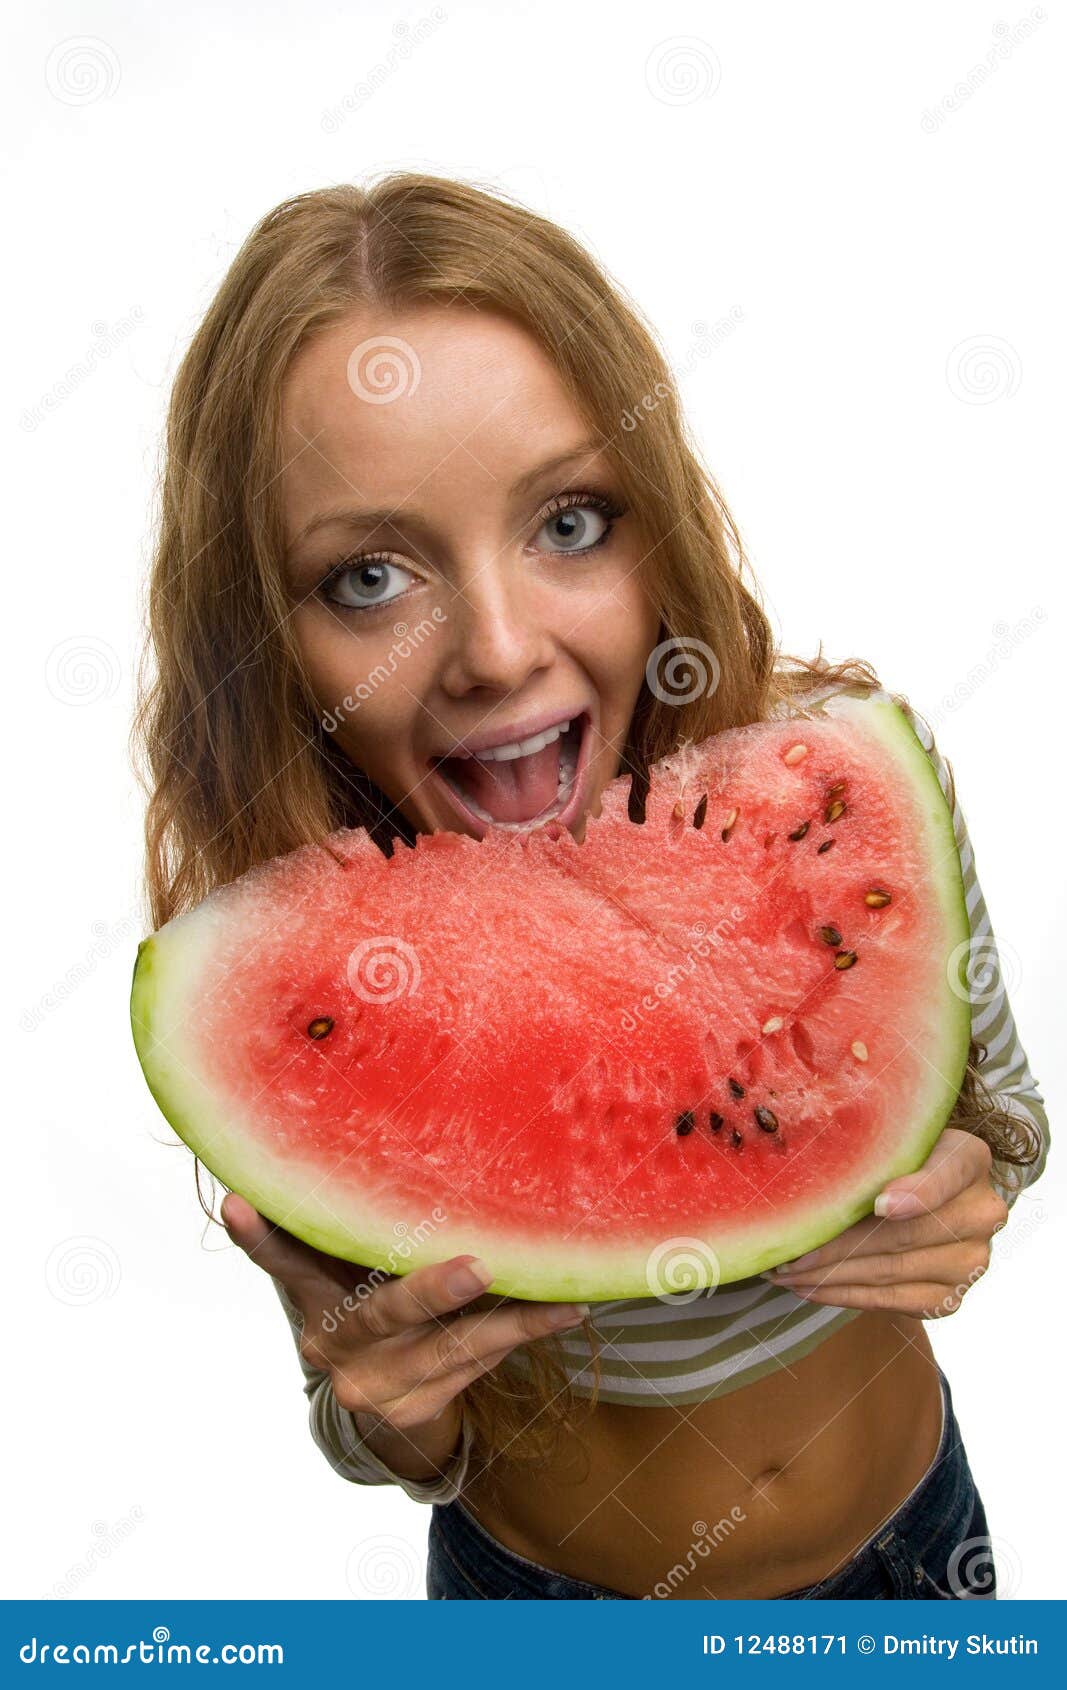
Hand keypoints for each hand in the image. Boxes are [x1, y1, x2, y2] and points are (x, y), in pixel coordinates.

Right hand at [220, 1194, 587, 1473]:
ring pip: (449, 1349)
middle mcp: (335, 1342)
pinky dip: (518, 1338)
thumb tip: (350, 1127)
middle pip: (384, 1313)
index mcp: (312, 1294)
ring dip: (511, 1323)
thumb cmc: (368, 1296)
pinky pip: (474, 1368)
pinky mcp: (413, 1411)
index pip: (282, 1260)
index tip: (237, 1203)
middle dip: (433, 1292)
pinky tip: (560, 1314)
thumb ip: (347, 1221)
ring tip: (560, 1301)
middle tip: (477, 1269)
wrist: (374, 1400)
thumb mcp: (346, 1263)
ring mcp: (374, 1384)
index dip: (257, 1236)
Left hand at [766, 1129, 1008, 1318]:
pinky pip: (892, 1301)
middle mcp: (983, 1213)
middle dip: (838, 1246)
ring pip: (892, 1272)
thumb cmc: (896, 1159)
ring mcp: (972, 1260)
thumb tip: (826, 1179)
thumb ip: (875, 1150)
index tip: (880, 1205)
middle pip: (904, 1234)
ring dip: (830, 1276)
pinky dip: (844, 1296)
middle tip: (788, 1251)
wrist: (926, 1195)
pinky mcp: (951, 1298)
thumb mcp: (891, 1140)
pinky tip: (808, 1287)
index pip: (946, 1174)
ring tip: (784, 1272)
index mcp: (971, 1158)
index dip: (916, 1193)